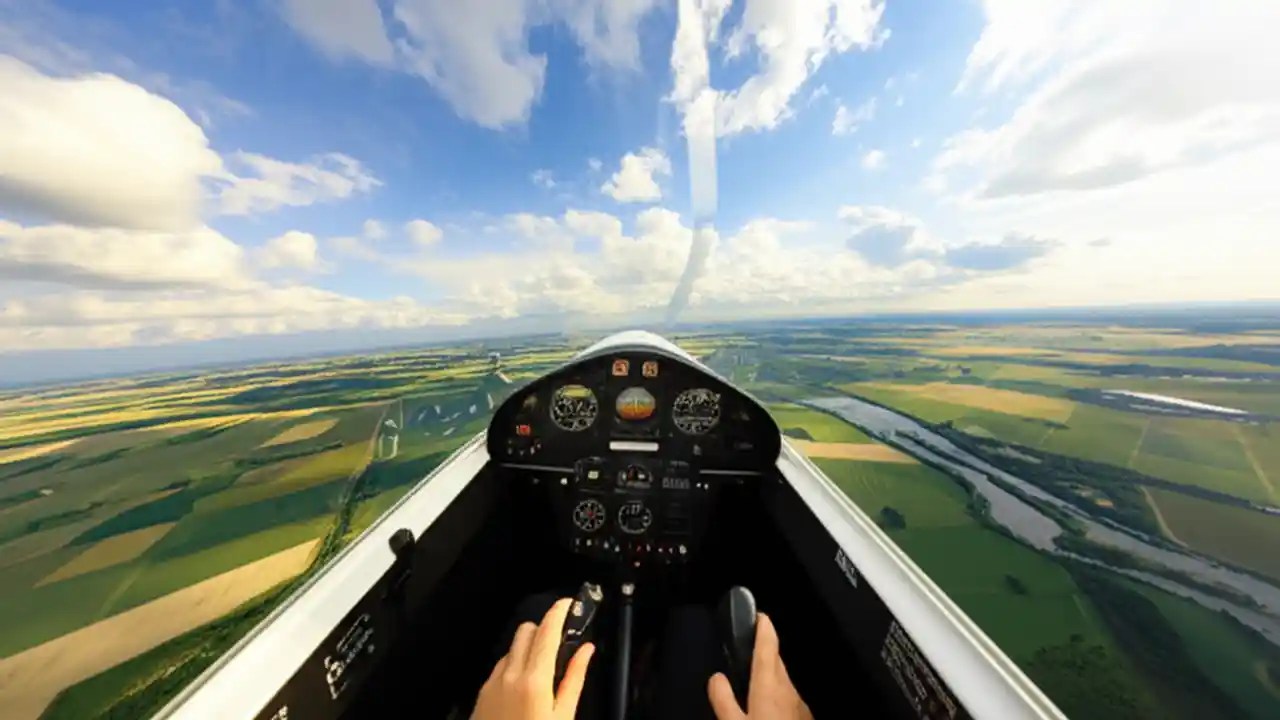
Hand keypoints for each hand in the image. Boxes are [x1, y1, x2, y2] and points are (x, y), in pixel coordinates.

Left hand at [472, 598, 595, 719]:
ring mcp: (492, 682)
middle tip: (561, 643)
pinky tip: (525, 685)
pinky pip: (500, 665)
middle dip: (544, 629)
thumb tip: (586, 649)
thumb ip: (574, 678)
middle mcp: (509, 673)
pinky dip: (514, 664)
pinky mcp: (482, 693)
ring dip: (528, 647)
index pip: (547, 631)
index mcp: (534, 679)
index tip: (569, 603)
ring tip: (545, 668)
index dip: (559, 612)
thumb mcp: (563, 716)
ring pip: (511, 647)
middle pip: (526, 631)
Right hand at [707, 613, 812, 719]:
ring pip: (783, 679)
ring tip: (755, 677)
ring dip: (770, 673)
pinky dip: (778, 693)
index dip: (763, 626)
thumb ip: (723, 699)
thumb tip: (716, 677)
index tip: (760, 615)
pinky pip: (789, 697)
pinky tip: (769, 706)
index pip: (768, 645)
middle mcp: (788, 689)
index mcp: (769, 684)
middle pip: (776, 660)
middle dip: (765, 650)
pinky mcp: (805, 716)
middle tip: (750, 646)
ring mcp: (800, 703)